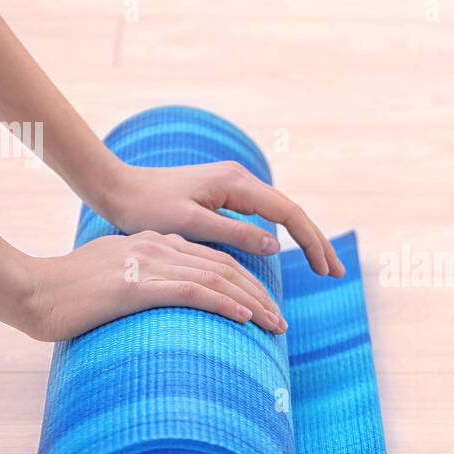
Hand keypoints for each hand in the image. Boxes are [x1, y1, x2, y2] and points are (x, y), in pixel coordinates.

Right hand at [23, 231, 285, 341]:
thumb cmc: (64, 296)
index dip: (244, 280)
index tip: (264, 304)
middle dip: (258, 292)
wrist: (29, 292)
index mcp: (150, 244)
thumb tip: (157, 303)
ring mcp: (147, 264)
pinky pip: (191, 292)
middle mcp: (154, 247)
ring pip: (215, 278)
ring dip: (251, 302)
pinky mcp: (137, 286)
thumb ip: (138, 284)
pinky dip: (223, 303)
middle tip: (280, 319)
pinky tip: (245, 318)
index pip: (210, 259)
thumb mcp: (109, 282)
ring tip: (275, 324)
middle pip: (222, 266)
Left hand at [101, 161, 345, 277]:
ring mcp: (233, 185)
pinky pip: (264, 215)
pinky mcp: (224, 194)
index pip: (289, 213)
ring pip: (280, 213)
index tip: (326, 270)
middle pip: (292, 212)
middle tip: (336, 273)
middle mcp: (239, 179)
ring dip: (303, 239)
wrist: (116, 187)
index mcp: (235, 183)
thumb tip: (277, 245)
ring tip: (322, 266)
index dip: (311, 242)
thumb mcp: (190, 224)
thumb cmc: (146, 208)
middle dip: (316, 242)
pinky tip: (288, 251)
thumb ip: (234, 232)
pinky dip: (283, 234)